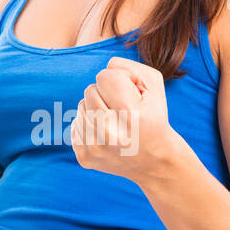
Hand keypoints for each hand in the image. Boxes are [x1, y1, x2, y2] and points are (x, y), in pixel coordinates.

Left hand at [70, 55, 180, 182]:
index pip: (104, 77)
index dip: (116, 80)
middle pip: (90, 90)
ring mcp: (96, 148)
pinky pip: (75, 126)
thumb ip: (128, 67)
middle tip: (122, 110)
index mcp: (130, 113)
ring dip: (95, 110)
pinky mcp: (85, 158)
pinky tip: (105, 135)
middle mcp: (111, 133)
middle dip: (105, 94)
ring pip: (81, 107)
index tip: (128, 94)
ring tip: (114, 122)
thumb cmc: (153, 117)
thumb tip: (105, 68)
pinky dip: (89, 126)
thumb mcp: (154, 85)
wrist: (154, 161)